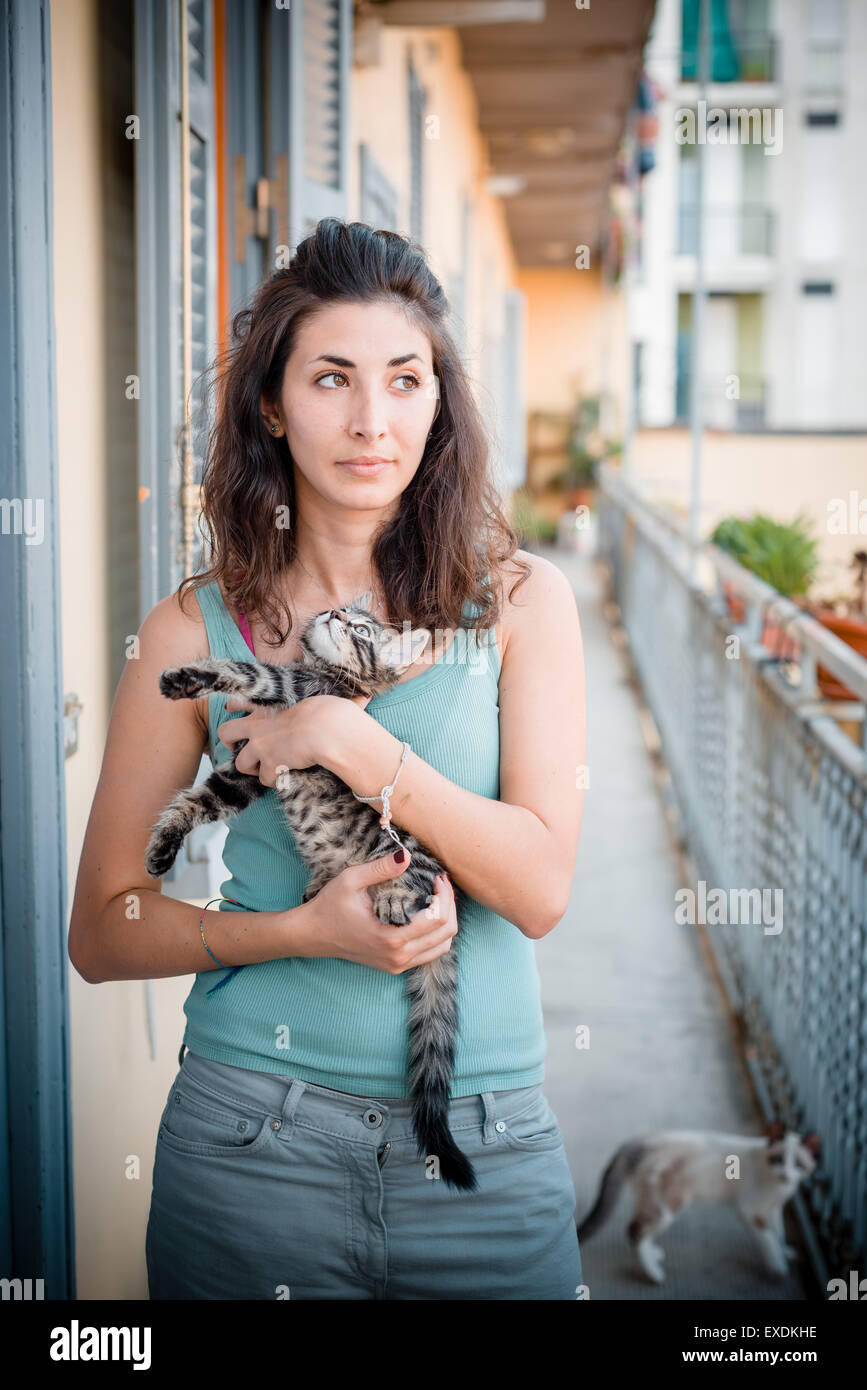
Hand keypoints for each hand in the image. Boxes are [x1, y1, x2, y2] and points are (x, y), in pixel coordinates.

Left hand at [217, 693, 368, 784]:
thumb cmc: (332, 710)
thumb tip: (366, 697)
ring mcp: (259, 746)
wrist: (327, 729)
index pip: (236, 702)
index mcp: (267, 703)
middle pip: (225, 733)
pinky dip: (273, 779)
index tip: (238, 714)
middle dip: (229, 743)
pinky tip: (286, 775)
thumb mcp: (326, 698)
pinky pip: (264, 779)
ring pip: (240, 763)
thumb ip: (334, 700)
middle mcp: (257, 724)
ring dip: (253, 767)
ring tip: (268, 768)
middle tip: (242, 749)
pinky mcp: (267, 765)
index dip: (235, 710)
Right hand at [298, 851, 457, 972]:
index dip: (444, 894)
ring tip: (438, 897)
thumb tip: (407, 855)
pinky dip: (437, 934)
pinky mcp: (395, 966)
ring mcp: (398, 964)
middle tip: (441, 884)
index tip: (437, 876)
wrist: (312, 935)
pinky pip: (430, 953)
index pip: (437, 919)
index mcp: (391, 938)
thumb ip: (381, 868)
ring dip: (446, 921)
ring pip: (442, 946)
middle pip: (446, 934)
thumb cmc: (329, 906)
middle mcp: (398, 956)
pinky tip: (428, 913)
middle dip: (449, 905)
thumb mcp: (351, 880)